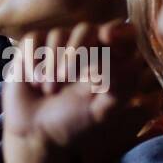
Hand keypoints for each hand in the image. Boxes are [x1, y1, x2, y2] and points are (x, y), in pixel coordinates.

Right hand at [1, 22, 158, 162]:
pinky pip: (35, 39)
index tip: (108, 37)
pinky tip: (33, 81)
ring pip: (58, 33)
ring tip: (49, 90)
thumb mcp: (101, 112)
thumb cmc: (72, 124)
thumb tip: (130, 65)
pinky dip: (33, 60)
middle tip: (66, 78)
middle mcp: (84, 49)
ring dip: (52, 64)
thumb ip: (119, 91)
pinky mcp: (34, 47)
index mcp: (107, 62)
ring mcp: (58, 46)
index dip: (118, 31)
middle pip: (86, 29)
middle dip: (75, 52)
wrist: (34, 133)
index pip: (119, 34)